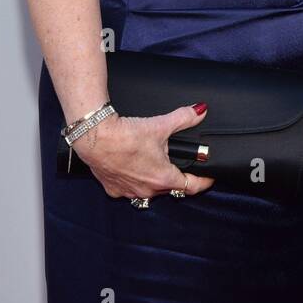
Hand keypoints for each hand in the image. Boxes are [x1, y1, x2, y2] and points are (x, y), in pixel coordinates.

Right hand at [71, 102, 214, 198]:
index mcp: (163, 178)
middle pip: (170, 187)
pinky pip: (129, 189)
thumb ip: (184, 118)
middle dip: (176, 175)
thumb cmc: (125, 136)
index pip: (192, 187)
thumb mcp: (161, 124)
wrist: (94, 138)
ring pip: (149, 190)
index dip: (203, 182)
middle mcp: (147, 190)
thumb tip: (200, 111)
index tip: (209, 177)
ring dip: (154, 179)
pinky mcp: (113, 189)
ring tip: (154, 162)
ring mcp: (129, 192)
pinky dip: (134, 179)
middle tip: (178, 160)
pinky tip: (133, 166)